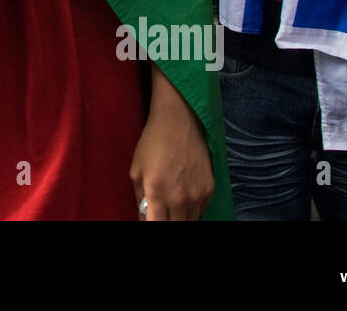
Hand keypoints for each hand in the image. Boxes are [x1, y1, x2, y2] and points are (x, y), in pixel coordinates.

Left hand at [130, 68, 212, 220]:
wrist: (179, 122)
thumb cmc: (152, 144)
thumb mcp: (136, 171)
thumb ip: (140, 198)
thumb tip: (144, 217)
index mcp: (157, 193)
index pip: (156, 226)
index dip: (151, 225)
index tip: (150, 219)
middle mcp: (180, 198)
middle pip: (175, 226)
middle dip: (166, 221)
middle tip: (160, 213)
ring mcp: (198, 195)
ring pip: (190, 221)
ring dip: (179, 218)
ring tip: (171, 206)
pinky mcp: (210, 189)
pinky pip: (201, 210)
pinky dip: (192, 210)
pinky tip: (184, 199)